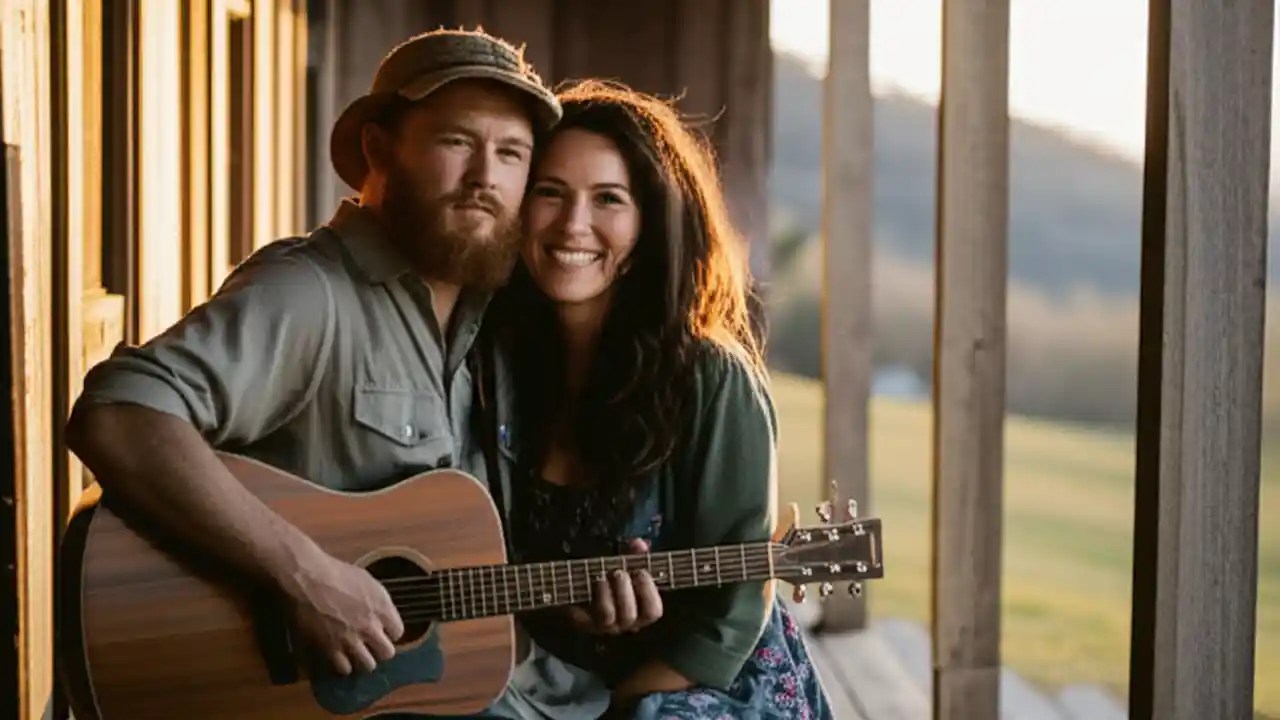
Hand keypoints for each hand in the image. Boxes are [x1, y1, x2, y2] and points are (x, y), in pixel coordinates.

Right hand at [281, 551, 404, 675]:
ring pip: (368, 665)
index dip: (391, 632)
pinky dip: (344, 665)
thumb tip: (382, 613)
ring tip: (358, 654)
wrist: (310, 579)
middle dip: (382, 650)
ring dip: (364, 660)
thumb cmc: (338, 573)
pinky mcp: (330, 648)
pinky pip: (344, 668)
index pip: (398, 632)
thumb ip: (378, 601)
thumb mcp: (367, 581)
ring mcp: (350, 640)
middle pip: (387, 653)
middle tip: (374, 646)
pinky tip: (341, 658)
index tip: (385, 630)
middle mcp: (370, 627)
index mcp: (382, 608)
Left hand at [566, 538, 662, 634]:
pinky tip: (597, 579)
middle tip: (619, 572)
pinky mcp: (587, 623)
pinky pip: (598, 614)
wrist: (577, 588)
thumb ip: (634, 554)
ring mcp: (606, 626)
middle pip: (631, 615)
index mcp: (639, 611)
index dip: (649, 593)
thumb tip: (639, 544)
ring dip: (613, 592)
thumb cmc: (608, 577)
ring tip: (607, 574)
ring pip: (613, 616)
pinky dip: (600, 594)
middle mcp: (625, 623)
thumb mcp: (623, 564)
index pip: (653, 612)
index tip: (641, 572)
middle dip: (627, 590)